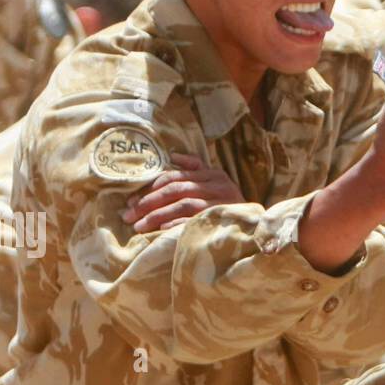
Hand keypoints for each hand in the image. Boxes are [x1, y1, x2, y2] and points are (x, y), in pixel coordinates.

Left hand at [122, 153, 243, 231]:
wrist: (256, 227)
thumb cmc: (229, 205)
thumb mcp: (216, 183)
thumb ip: (196, 168)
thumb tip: (173, 156)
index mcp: (213, 175)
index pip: (176, 177)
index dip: (151, 188)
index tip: (132, 200)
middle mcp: (218, 186)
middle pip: (176, 190)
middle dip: (148, 203)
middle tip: (128, 215)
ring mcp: (221, 203)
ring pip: (183, 204)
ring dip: (157, 215)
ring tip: (138, 226)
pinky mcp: (222, 220)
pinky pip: (195, 220)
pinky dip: (176, 223)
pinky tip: (161, 229)